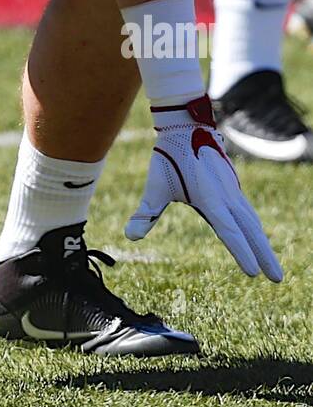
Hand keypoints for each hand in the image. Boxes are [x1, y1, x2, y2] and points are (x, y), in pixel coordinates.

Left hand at [125, 95, 282, 280]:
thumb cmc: (169, 157)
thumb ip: (146, 212)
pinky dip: (257, 229)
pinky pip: (248, 212)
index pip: (229, 231)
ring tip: (273, 267)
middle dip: (264, 255)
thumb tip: (129, 236)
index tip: (254, 273)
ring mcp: (232, 190)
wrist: (186, 127)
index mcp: (209, 198)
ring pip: (253, 221)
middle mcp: (226, 196)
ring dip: (264, 244)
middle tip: (277, 279)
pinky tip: (259, 240)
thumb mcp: (156, 185)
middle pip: (250, 230)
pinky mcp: (233, 187)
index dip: (242, 252)